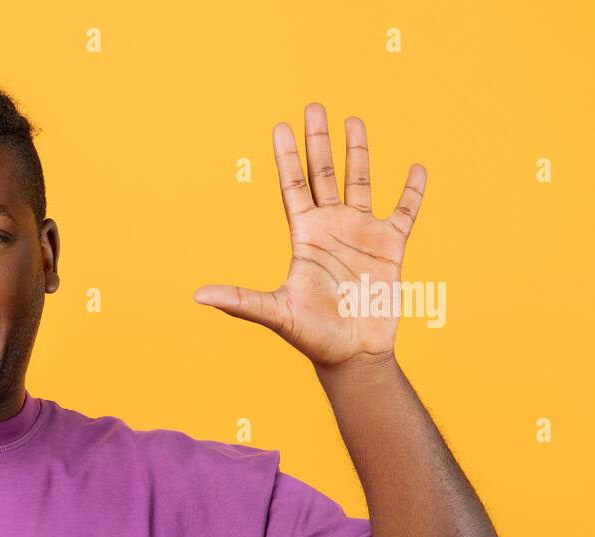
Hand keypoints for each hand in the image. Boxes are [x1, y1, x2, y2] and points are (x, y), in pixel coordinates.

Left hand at [193, 103, 425, 371]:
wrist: (352, 355)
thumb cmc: (312, 337)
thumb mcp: (275, 314)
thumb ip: (240, 301)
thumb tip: (197, 296)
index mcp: (305, 237)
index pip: (292, 186)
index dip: (286, 157)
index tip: (279, 127)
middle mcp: (331, 228)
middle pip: (322, 174)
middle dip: (318, 141)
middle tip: (313, 106)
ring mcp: (361, 234)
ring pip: (360, 182)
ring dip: (357, 152)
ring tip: (353, 120)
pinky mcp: (391, 246)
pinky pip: (404, 211)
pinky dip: (411, 191)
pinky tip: (415, 167)